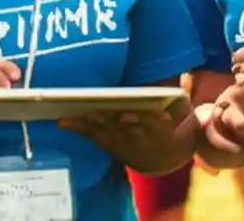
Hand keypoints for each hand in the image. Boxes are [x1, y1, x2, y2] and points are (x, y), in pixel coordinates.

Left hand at [58, 96, 194, 172]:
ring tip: (72, 114)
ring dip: (88, 125)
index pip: (152, 125)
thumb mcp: (181, 111)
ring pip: (105, 134)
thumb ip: (178, 100)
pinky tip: (62, 121)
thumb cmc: (170, 123)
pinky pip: (93, 139)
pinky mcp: (110, 147)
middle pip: (123, 129)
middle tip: (94, 112)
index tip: (128, 114)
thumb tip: (175, 85)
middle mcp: (140, 140)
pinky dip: (78, 129)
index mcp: (162, 131)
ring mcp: (123, 145)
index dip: (141, 120)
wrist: (165, 157)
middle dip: (107, 120)